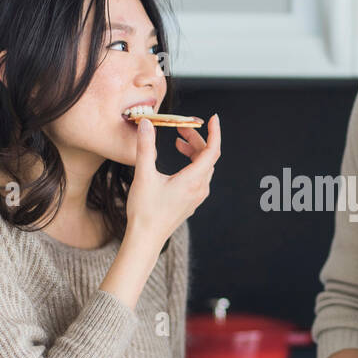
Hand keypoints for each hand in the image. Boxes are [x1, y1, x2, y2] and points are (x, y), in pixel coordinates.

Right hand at [126, 114, 220, 246]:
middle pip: (207, 157)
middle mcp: (199, 188)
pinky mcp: (191, 202)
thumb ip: (146, 147)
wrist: (146, 239)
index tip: (212, 118)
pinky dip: (192, 164)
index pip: (212, 150)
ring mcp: (197, 196)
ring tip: (177, 142)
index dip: (214, 132)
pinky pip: (199, 177)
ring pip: (203, 167)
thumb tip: (146, 124)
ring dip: (194, 151)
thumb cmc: (145, 210)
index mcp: (193, 180)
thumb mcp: (143, 175)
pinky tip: (178, 163)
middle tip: (180, 127)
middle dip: (196, 139)